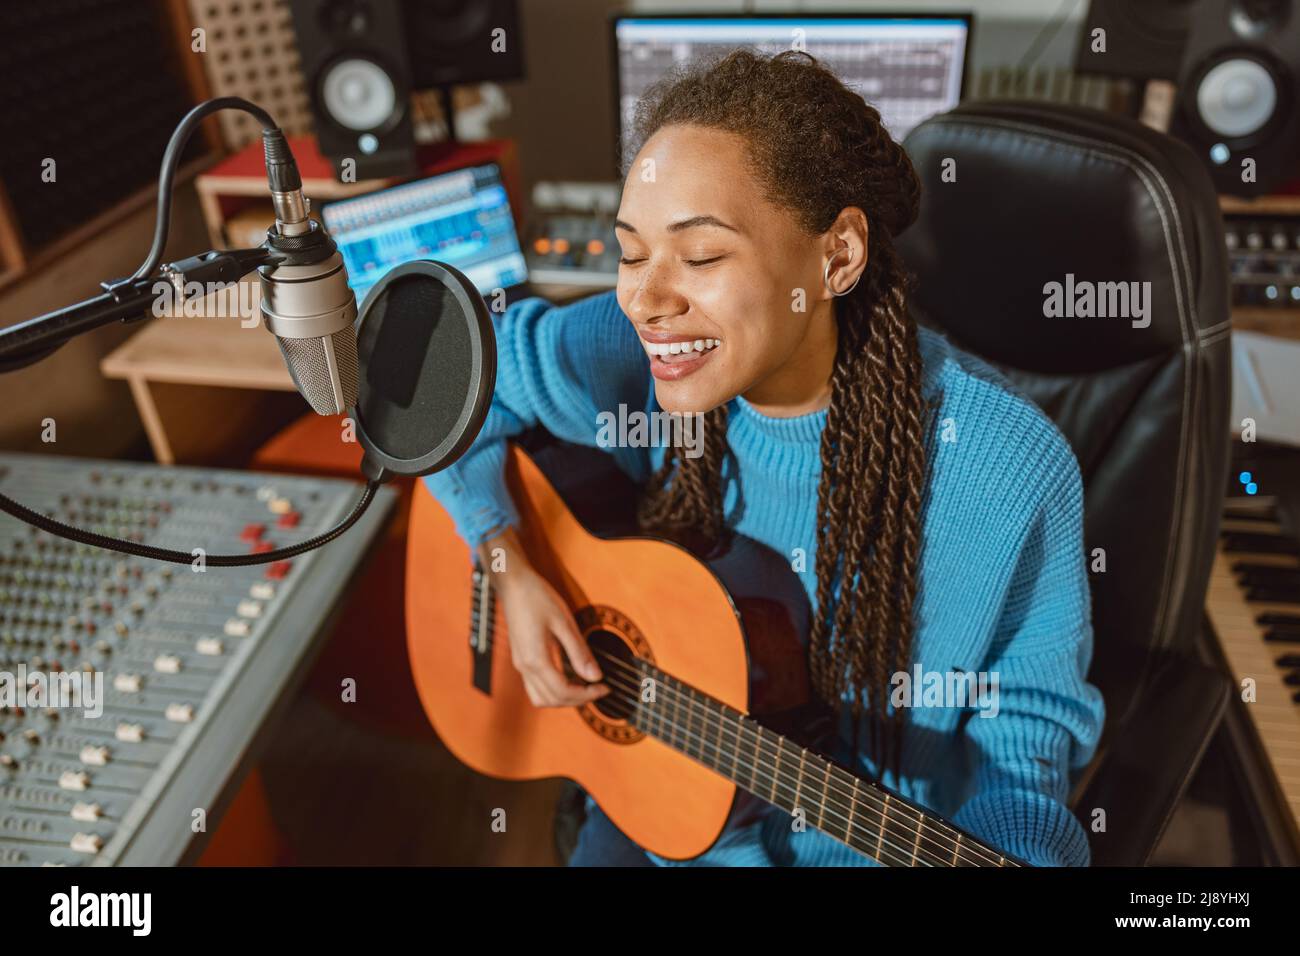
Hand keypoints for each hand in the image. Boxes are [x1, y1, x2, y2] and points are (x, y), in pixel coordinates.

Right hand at [484, 531, 608, 707]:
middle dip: (577, 700)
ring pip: (540, 697)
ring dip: (563, 698)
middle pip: (551, 700)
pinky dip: (553, 689)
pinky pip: (536, 686)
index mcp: (536, 659)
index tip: (604, 687)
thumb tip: (596, 676)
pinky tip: (569, 676)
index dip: (587, 695)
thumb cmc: (537, 597)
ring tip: (584, 685)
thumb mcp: (564, 623)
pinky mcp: (521, 659)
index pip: (563, 692)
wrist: (513, 584)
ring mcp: (520, 664)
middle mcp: (525, 667)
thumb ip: (579, 653)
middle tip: (597, 688)